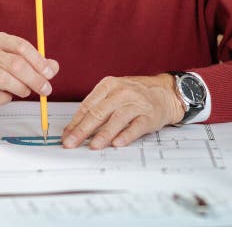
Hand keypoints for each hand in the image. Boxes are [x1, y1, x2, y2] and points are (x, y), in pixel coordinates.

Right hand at [0, 30, 58, 108]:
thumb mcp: (12, 59)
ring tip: (26, 92)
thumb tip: (53, 67)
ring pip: (4, 79)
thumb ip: (34, 62)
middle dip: (34, 78)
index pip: (21, 46)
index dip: (38, 61)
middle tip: (45, 89)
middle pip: (15, 63)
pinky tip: (7, 97)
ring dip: (21, 88)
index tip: (49, 73)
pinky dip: (5, 98)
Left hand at [61, 74, 185, 149]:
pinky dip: (126, 135)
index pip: (88, 106)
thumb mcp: (114, 93)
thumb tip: (74, 129)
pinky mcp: (149, 115)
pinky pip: (136, 126)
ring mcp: (136, 103)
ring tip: (93, 145)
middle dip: (83, 130)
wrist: (165, 92)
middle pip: (99, 112)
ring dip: (103, 134)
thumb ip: (96, 108)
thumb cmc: (136, 94)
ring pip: (117, 119)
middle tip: (71, 143)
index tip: (66, 136)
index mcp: (109, 85)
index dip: (75, 122)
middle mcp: (122, 92)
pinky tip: (117, 143)